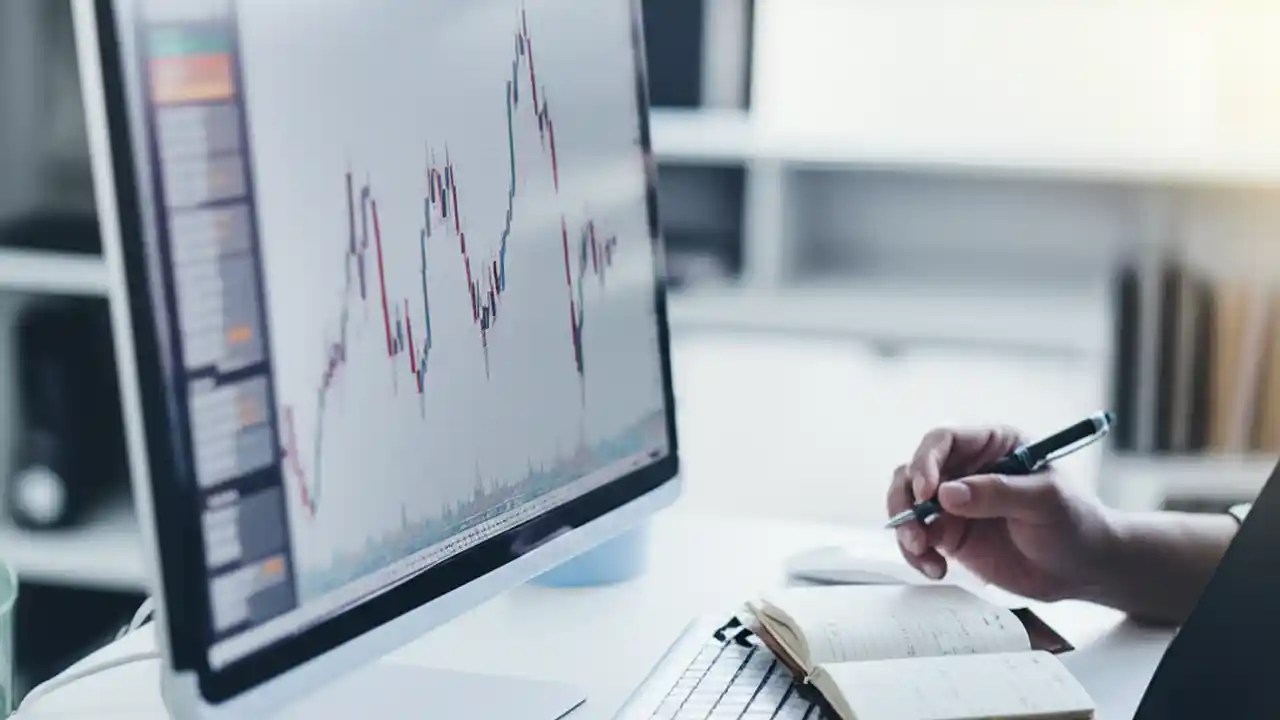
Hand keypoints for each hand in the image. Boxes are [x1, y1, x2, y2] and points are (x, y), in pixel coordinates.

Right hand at [886, 426, 1115, 600]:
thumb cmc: (1076, 524)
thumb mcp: (1045, 501)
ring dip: (906, 529)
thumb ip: (997, 494)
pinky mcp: (951, 534)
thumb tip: (947, 494)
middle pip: (914, 472)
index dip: (926, 462)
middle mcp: (966, 469)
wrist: (1084, 570)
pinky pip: (918, 538)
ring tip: (922, 554)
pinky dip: (917, 554)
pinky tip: (935, 570)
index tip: (927, 493)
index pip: (944, 441)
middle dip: (906, 501)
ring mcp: (955, 503)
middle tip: (916, 532)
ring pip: (908, 505)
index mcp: (993, 445)